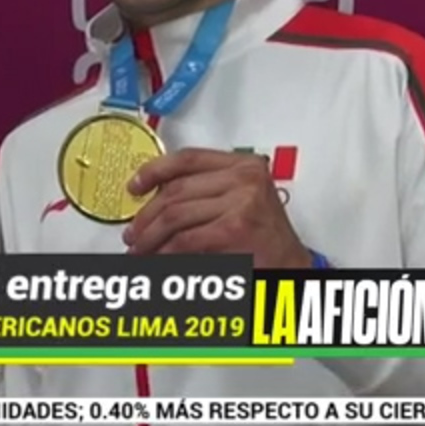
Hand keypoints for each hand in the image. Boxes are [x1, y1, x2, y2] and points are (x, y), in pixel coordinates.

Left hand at [121, 148, 310, 266]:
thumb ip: (203, 192)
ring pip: (176, 216)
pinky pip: (185, 240)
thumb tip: (152, 199)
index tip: (134, 186)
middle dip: (147, 215)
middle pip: (177, 190)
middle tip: (133, 232)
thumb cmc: (264, 239)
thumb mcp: (238, 202)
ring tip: (140, 250)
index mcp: (244, 165)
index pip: (188, 158)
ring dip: (151, 237)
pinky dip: (165, 253)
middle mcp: (244, 179)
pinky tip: (158, 259)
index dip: (154, 170)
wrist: (291, 267)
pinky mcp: (234, 229)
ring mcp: (241, 202)